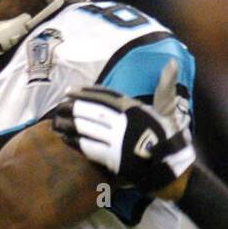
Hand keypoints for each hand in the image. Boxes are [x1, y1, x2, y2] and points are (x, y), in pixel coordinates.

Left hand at [52, 60, 195, 194]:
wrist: (171, 166)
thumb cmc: (169, 137)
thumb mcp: (168, 109)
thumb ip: (165, 87)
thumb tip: (171, 62)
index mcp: (133, 107)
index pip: (104, 95)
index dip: (86, 92)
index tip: (72, 90)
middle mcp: (122, 121)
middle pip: (91, 110)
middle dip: (73, 106)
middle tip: (59, 105)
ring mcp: (116, 139)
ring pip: (86, 127)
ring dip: (69, 124)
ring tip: (56, 121)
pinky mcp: (112, 157)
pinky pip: (88, 147)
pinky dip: (74, 142)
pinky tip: (64, 138)